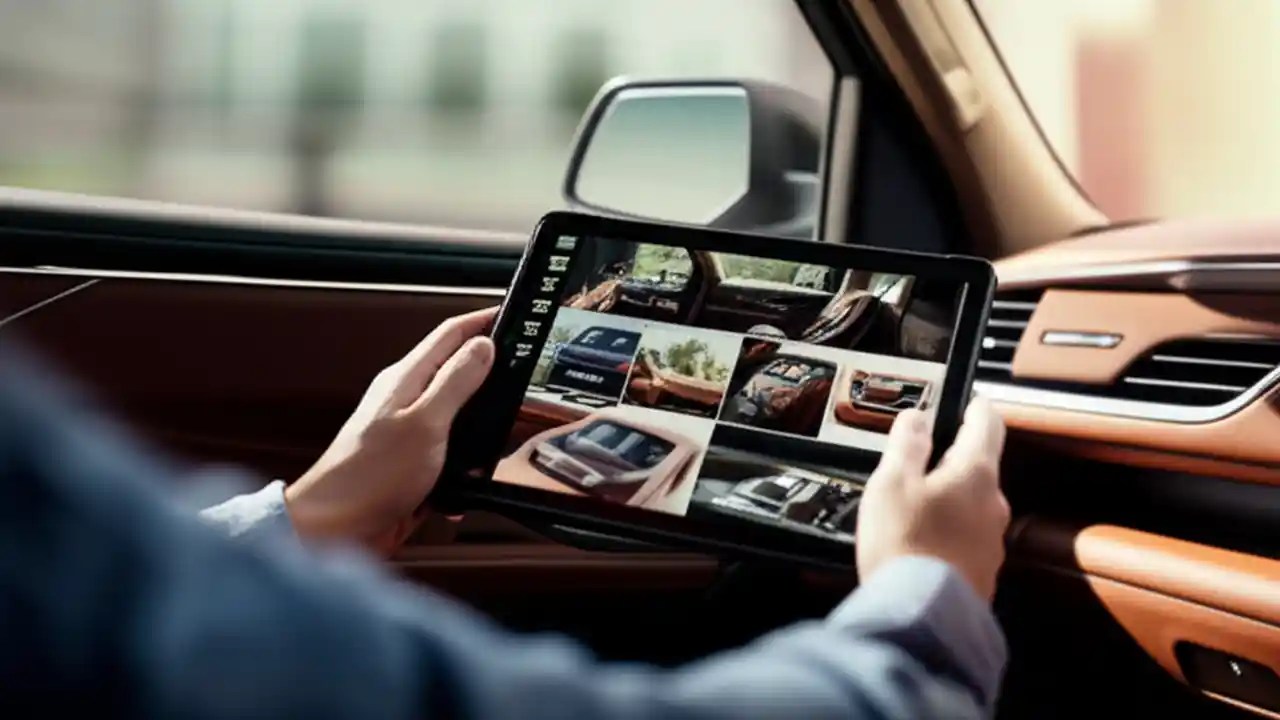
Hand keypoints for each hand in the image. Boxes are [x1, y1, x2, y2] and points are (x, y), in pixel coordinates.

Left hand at [285, 307, 496, 551]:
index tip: (511, 316)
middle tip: (520, 364)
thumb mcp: (424, 422)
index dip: (482, 321)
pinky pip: (451, 449)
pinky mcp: (414, 462)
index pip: (450, 334)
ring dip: (481, 417)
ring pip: (457, 411)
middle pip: (455, 369)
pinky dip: (469, 458)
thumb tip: (482, 347)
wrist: (338, 528)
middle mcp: (406, 399)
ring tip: (505, 416)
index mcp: (406, 379)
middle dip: (489, 365)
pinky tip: (476, 470)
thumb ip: (455, 382)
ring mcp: (409, 431)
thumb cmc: (368, 476)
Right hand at [855, 398, 1009, 599]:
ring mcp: (991, 541)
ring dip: (949, 498)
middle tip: (924, 456)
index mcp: (974, 474)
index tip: (969, 401)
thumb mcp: (891, 481)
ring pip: (972, 505)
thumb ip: (906, 444)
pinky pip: (966, 539)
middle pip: (979, 467)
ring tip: (915, 505)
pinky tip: (922, 542)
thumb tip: (917, 416)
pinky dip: (948, 533)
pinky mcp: (982, 572)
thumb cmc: (904, 546)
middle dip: (955, 457)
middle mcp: (993, 504)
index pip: (987, 424)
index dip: (975, 407)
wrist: (921, 616)